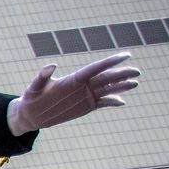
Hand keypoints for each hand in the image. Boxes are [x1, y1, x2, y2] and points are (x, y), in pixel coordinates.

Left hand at [7, 52, 138, 133]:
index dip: (111, 61)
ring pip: (108, 89)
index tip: (126, 55)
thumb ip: (42, 76)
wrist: (32, 113)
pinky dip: (112, 101)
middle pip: (106, 77)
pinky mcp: (87, 106)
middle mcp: (83, 85)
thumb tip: (52, 64)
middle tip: (137, 71)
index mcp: (74, 78)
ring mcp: (86, 95)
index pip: (96, 67)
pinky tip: (122, 102)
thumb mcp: (34, 87)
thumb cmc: (31, 97)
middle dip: (122, 74)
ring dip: (122, 86)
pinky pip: (103, 103)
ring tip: (136, 82)